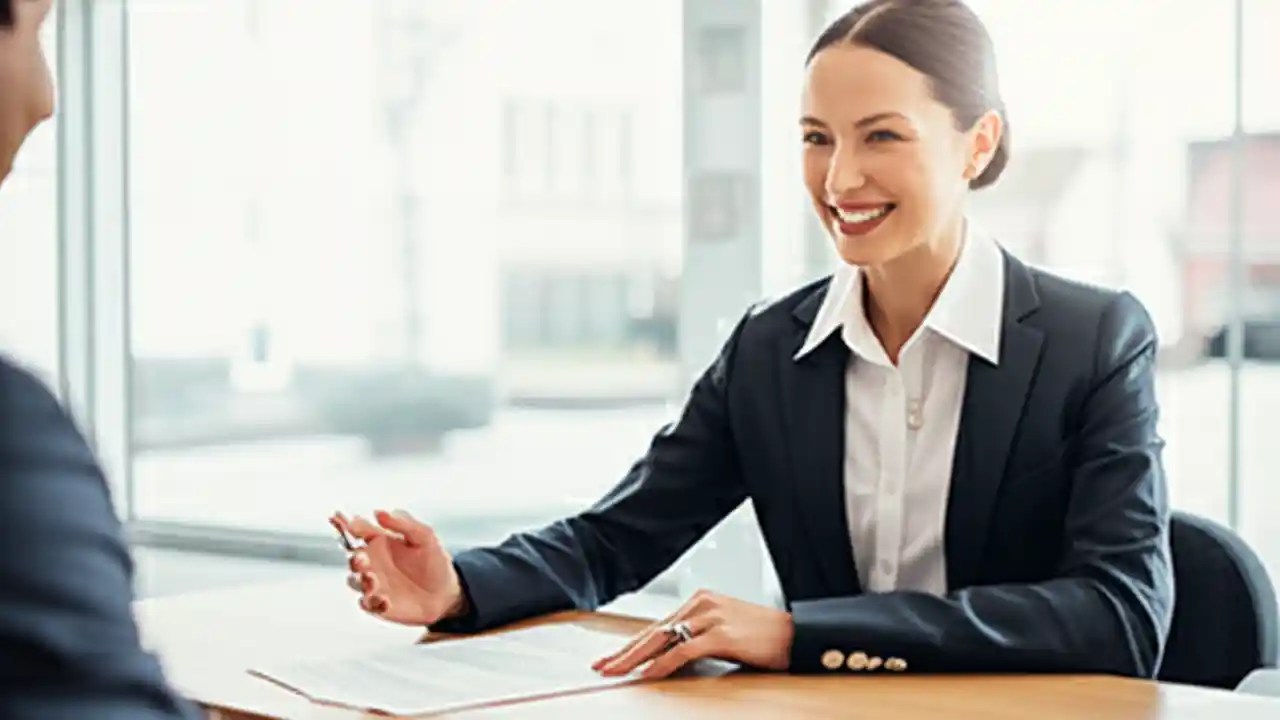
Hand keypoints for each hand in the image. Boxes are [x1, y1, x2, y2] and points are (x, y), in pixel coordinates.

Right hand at [331, 509, 466, 625]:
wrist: (446, 593)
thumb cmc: (433, 560)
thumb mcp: (424, 536)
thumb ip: (403, 523)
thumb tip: (379, 512)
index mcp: (378, 541)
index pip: (358, 531)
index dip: (347, 525)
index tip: (349, 525)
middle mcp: (371, 562)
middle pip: (352, 558)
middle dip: (354, 558)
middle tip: (361, 558)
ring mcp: (372, 584)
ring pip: (355, 582)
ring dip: (360, 580)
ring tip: (372, 579)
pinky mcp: (377, 604)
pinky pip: (368, 604)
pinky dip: (373, 603)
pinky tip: (385, 601)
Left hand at [592, 590, 793, 678]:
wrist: (796, 636)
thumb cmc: (762, 638)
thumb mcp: (724, 633)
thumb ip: (697, 639)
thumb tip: (668, 658)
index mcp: (700, 601)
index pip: (658, 625)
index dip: (632, 643)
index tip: (611, 657)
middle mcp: (702, 604)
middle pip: (654, 631)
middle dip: (625, 651)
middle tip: (601, 665)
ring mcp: (711, 617)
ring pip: (663, 639)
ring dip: (635, 658)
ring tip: (615, 672)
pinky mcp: (721, 634)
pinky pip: (684, 651)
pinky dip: (662, 664)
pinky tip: (646, 674)